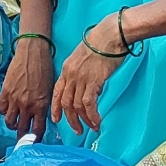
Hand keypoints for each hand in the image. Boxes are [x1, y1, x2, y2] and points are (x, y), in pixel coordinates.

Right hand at [0, 40, 55, 137]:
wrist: (32, 53)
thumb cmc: (45, 68)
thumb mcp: (49, 89)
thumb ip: (44, 105)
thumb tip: (39, 117)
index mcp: (41, 105)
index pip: (38, 130)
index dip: (35, 138)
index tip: (34, 141)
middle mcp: (27, 105)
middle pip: (22, 129)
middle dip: (22, 137)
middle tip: (21, 139)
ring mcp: (15, 99)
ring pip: (9, 122)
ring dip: (12, 124)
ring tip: (14, 122)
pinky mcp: (5, 92)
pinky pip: (1, 109)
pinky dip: (4, 111)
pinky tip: (8, 108)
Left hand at [49, 18, 125, 133]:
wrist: (110, 34)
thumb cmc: (102, 42)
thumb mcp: (85, 56)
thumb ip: (82, 71)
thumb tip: (89, 84)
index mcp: (67, 69)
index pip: (57, 92)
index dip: (56, 107)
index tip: (56, 119)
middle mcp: (71, 75)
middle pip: (65, 102)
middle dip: (70, 119)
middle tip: (77, 130)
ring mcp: (81, 79)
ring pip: (77, 106)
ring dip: (84, 120)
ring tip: (91, 128)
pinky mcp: (93, 81)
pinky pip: (89, 104)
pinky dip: (92, 116)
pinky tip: (97, 122)